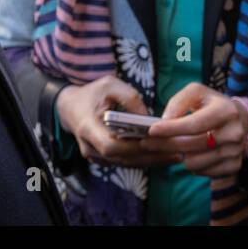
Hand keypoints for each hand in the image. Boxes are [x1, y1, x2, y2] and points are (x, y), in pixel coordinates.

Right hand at [55, 74, 179, 168]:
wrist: (71, 108)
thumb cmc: (92, 93)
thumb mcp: (109, 84)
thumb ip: (129, 97)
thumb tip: (149, 118)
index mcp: (87, 128)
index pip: (110, 146)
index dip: (133, 146)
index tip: (155, 140)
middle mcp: (90, 147)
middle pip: (123, 158)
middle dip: (150, 155)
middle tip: (177, 150)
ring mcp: (95, 156)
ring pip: (126, 164)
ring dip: (151, 160)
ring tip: (176, 154)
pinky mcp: (103, 159)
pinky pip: (126, 162)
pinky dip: (144, 159)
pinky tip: (164, 154)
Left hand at [142, 82, 247, 178]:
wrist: (241, 120)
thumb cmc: (212, 104)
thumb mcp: (197, 92)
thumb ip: (178, 102)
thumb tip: (165, 120)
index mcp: (226, 111)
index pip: (194, 124)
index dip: (171, 129)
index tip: (151, 130)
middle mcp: (234, 133)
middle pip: (191, 146)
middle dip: (166, 144)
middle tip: (147, 142)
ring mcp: (235, 152)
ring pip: (194, 163)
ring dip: (181, 155)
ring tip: (179, 145)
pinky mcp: (234, 166)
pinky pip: (203, 172)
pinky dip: (194, 165)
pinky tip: (193, 153)